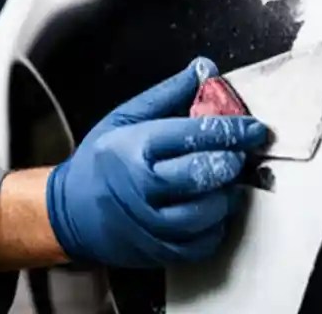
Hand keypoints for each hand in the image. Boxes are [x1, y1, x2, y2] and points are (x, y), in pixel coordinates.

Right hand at [45, 58, 268, 267]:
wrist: (69, 212)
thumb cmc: (100, 162)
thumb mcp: (126, 117)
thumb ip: (169, 93)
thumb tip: (205, 69)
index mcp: (135, 148)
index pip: (196, 136)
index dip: (234, 130)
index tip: (253, 129)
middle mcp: (142, 187)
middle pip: (205, 175)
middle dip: (232, 162)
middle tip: (239, 155)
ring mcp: (150, 224)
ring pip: (207, 213)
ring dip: (228, 196)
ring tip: (227, 182)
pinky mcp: (158, 251)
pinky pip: (202, 245)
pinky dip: (217, 228)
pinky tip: (212, 210)